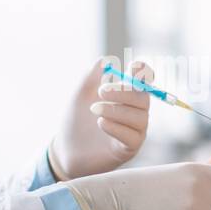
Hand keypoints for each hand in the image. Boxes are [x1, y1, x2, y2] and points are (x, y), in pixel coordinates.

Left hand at [49, 58, 153, 179]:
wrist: (65, 149)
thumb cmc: (75, 120)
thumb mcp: (80, 95)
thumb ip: (91, 77)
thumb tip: (106, 60)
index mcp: (126, 95)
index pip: (144, 81)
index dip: (144, 72)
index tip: (134, 67)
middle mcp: (135, 112)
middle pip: (143, 98)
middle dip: (124, 92)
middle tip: (101, 91)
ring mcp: (134, 131)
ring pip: (139, 117)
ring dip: (116, 110)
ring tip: (94, 109)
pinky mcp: (129, 149)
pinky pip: (132, 136)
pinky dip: (117, 127)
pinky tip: (100, 123)